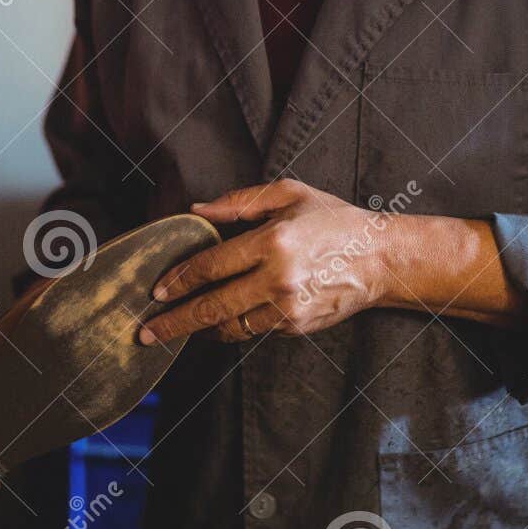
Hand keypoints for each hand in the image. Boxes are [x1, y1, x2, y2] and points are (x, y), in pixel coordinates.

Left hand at [140, 180, 390, 344]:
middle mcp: (278, 279)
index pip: (211, 266)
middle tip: (146, 333)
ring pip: (230, 326)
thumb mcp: (289, 194)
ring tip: (176, 330)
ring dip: (200, 330)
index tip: (156, 292)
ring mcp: (288, 308)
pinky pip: (254, 330)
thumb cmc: (334, 221)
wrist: (381, 259)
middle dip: (174, 322)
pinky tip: (218, 323)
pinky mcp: (297, 326)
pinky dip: (233, 327)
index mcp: (272, 241)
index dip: (178, 281)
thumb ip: (239, 201)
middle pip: (212, 307)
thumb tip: (196, 210)